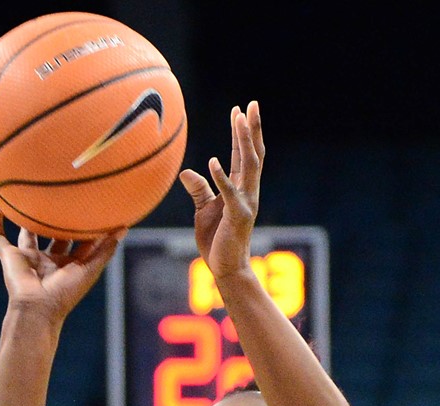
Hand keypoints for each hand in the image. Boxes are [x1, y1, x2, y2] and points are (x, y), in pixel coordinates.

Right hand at [0, 208, 122, 322]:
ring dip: (25, 218)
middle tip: (65, 196)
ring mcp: (27, 257)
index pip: (78, 242)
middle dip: (57, 220)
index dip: (85, 227)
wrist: (36, 308)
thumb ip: (105, 250)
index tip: (93, 207)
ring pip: (25, 233)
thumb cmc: (65, 294)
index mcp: (66, 264)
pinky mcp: (8, 256)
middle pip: (53, 235)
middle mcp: (46, 259)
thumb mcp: (90, 270)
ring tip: (28, 196)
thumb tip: (123, 228)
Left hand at [178, 101, 264, 280]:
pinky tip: (213, 161)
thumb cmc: (217, 240)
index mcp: (241, 188)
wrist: (226, 268)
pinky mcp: (236, 216)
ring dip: (243, 142)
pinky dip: (221, 177)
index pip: (243, 155)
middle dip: (252, 129)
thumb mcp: (204, 210)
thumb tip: (186, 171)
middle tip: (253, 104)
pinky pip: (229, 193)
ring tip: (239, 120)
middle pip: (253, 153)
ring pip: (248, 166)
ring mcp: (245, 202)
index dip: (242, 133)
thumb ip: (199, 189)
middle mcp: (248, 191)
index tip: (240, 110)